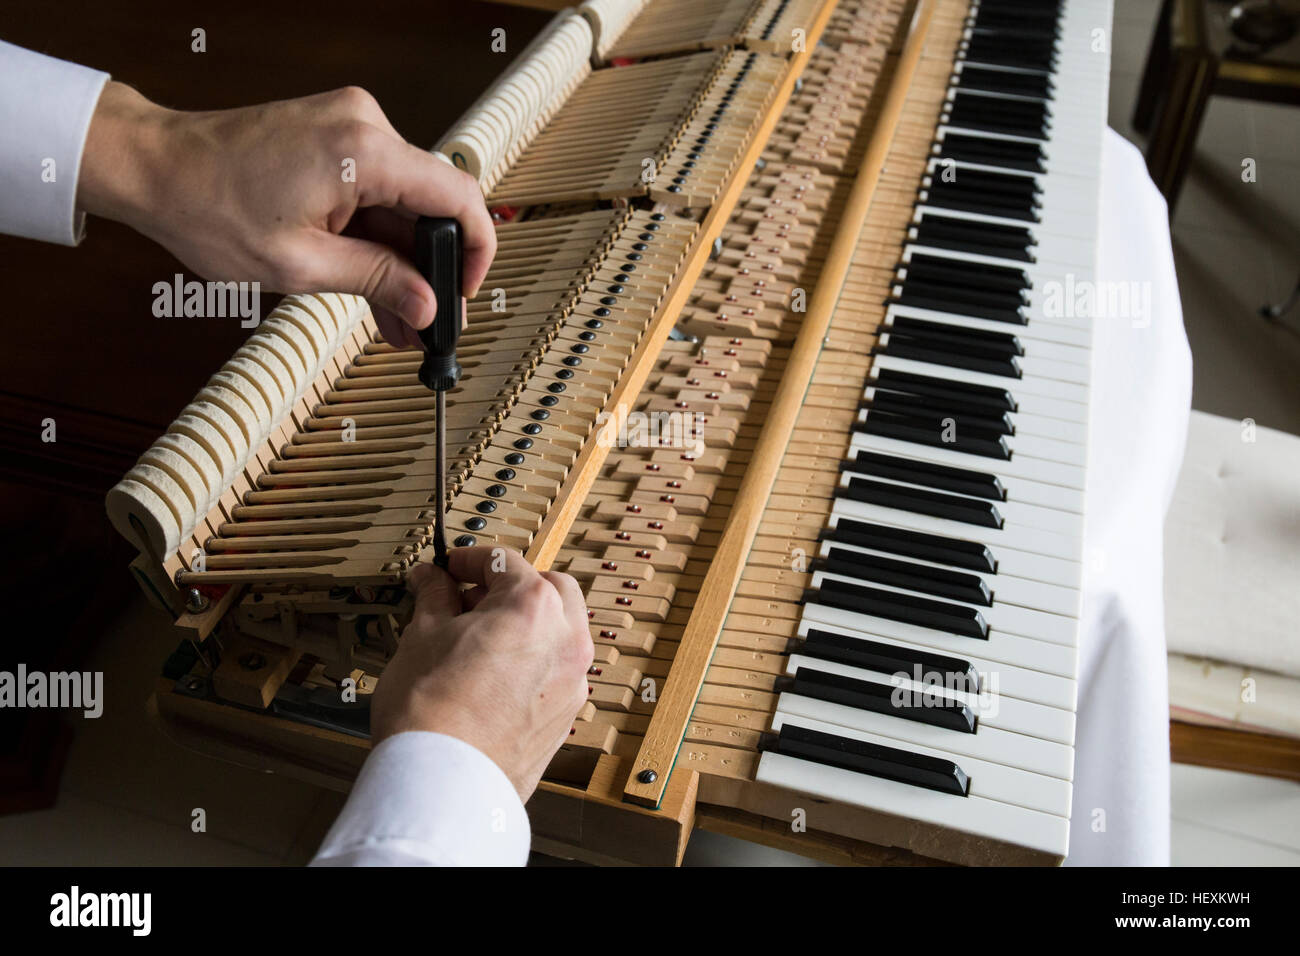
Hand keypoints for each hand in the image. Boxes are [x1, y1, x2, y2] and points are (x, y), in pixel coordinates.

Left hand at [77, 81, 495, 347]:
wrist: (153, 167)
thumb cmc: (206, 204)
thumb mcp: (300, 264)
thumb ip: (377, 281)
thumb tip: (427, 307)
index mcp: (363, 151)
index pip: (457, 197)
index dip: (475, 251)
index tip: (464, 292)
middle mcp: (364, 125)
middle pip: (431, 203)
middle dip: (430, 268)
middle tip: (425, 321)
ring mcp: (350, 126)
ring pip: (403, 203)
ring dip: (401, 258)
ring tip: (397, 318)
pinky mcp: (335, 136)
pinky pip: (376, 191)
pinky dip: (377, 235)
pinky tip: (375, 281)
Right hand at [371, 546, 594, 801]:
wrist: (442, 783)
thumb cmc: (432, 712)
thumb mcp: (422, 634)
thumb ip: (434, 597)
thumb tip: (432, 580)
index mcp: (534, 607)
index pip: (504, 561)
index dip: (468, 560)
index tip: (448, 568)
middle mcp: (565, 639)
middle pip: (549, 589)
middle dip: (512, 586)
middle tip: (468, 598)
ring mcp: (572, 680)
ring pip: (560, 631)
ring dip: (527, 623)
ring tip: (477, 638)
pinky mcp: (566, 715)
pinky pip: (557, 670)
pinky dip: (533, 660)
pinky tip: (493, 675)